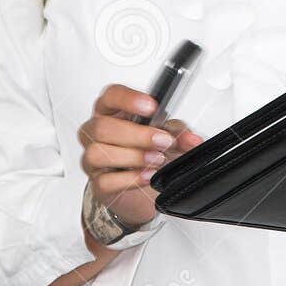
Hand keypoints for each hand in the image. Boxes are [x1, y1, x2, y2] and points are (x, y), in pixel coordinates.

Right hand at [77, 82, 202, 249]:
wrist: (145, 188)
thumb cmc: (149, 151)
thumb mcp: (166, 134)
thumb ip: (178, 133)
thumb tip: (192, 140)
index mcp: (112, 111)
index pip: (111, 96)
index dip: (128, 99)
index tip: (151, 107)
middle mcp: (97, 132)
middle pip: (102, 127)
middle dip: (137, 134)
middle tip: (163, 141)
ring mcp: (93, 159)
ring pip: (98, 153)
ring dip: (133, 156)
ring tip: (156, 160)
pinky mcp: (97, 183)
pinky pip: (105, 181)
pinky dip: (130, 179)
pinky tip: (147, 176)